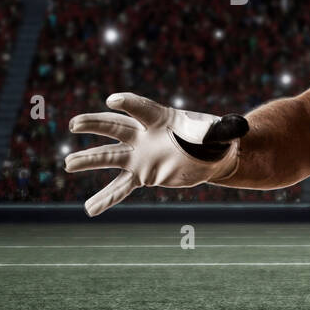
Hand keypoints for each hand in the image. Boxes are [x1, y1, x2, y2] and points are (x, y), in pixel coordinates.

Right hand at [65, 93, 248, 215]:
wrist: (211, 155)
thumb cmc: (214, 138)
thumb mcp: (221, 133)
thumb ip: (224, 129)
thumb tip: (241, 125)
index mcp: (161, 119)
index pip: (141, 109)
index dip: (129, 103)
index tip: (112, 99)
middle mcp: (144, 135)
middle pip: (115, 127)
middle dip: (95, 124)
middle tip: (74, 124)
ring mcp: (139, 155)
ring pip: (110, 156)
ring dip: (88, 160)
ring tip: (68, 164)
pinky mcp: (143, 174)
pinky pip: (121, 186)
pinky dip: (107, 199)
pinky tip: (90, 210)